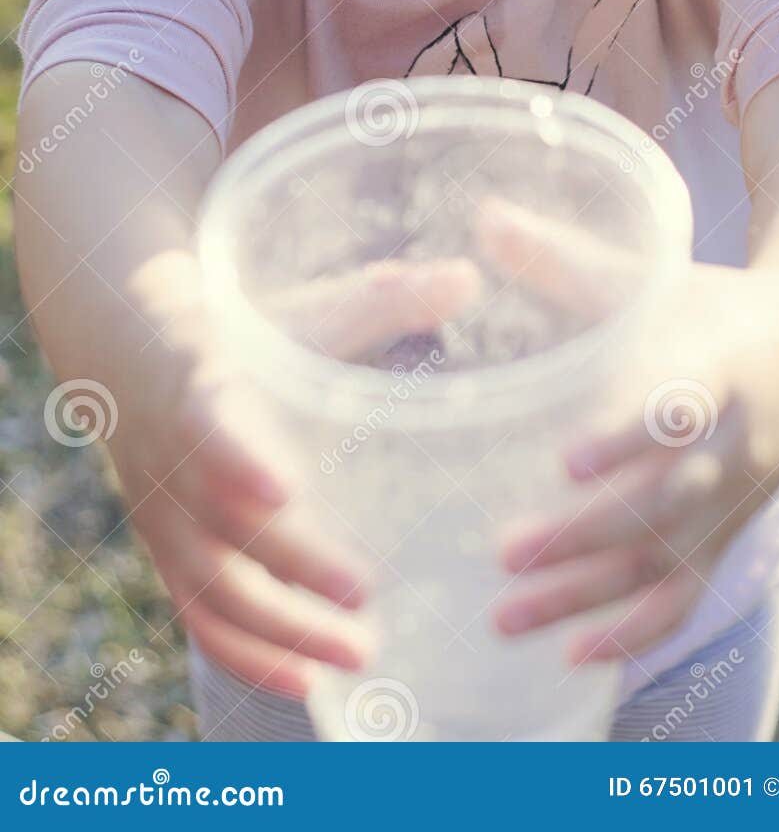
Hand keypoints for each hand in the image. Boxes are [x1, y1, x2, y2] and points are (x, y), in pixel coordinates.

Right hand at [107, 256, 481, 694]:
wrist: (130, 350)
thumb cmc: (243, 329)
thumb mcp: (301, 305)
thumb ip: (382, 299)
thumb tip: (468, 277)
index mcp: (198, 382)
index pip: (208, 423)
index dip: (239, 458)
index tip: (286, 490)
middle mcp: (170, 458)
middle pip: (219, 526)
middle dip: (290, 566)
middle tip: (365, 594)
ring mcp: (164, 515)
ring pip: (210, 586)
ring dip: (279, 631)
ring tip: (359, 652)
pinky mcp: (170, 553)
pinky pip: (200, 615)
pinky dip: (247, 655)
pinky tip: (306, 682)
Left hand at [479, 199, 778, 666]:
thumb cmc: (717, 303)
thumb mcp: (656, 272)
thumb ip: (567, 255)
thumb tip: (482, 217)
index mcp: (724, 368)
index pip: (678, 409)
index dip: (628, 438)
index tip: (566, 461)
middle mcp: (737, 446)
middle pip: (665, 506)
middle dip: (586, 537)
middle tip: (505, 552)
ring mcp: (735, 503)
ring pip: (666, 565)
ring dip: (588, 597)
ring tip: (506, 614)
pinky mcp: (727, 539)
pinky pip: (684, 598)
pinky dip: (633, 632)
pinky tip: (571, 656)